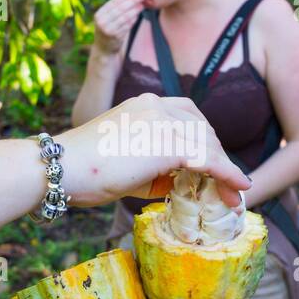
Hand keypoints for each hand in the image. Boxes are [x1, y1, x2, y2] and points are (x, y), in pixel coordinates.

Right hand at [56, 93, 251, 206]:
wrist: (61, 168)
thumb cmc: (84, 170)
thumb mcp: (126, 161)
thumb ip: (155, 165)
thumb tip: (182, 183)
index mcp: (144, 103)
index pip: (187, 115)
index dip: (205, 140)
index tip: (212, 162)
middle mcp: (156, 105)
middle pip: (202, 129)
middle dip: (219, 156)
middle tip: (228, 182)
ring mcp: (162, 122)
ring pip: (208, 145)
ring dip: (226, 170)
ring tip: (234, 194)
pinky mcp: (167, 145)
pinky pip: (208, 160)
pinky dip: (227, 175)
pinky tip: (237, 188)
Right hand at [93, 0, 146, 55]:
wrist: (103, 49)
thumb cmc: (108, 29)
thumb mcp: (106, 18)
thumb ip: (115, 8)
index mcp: (99, 14)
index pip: (113, 2)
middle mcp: (102, 22)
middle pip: (119, 9)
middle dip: (132, 2)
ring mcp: (108, 30)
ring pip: (124, 18)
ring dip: (135, 10)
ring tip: (142, 5)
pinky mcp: (115, 37)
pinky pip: (127, 26)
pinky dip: (133, 20)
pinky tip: (138, 15)